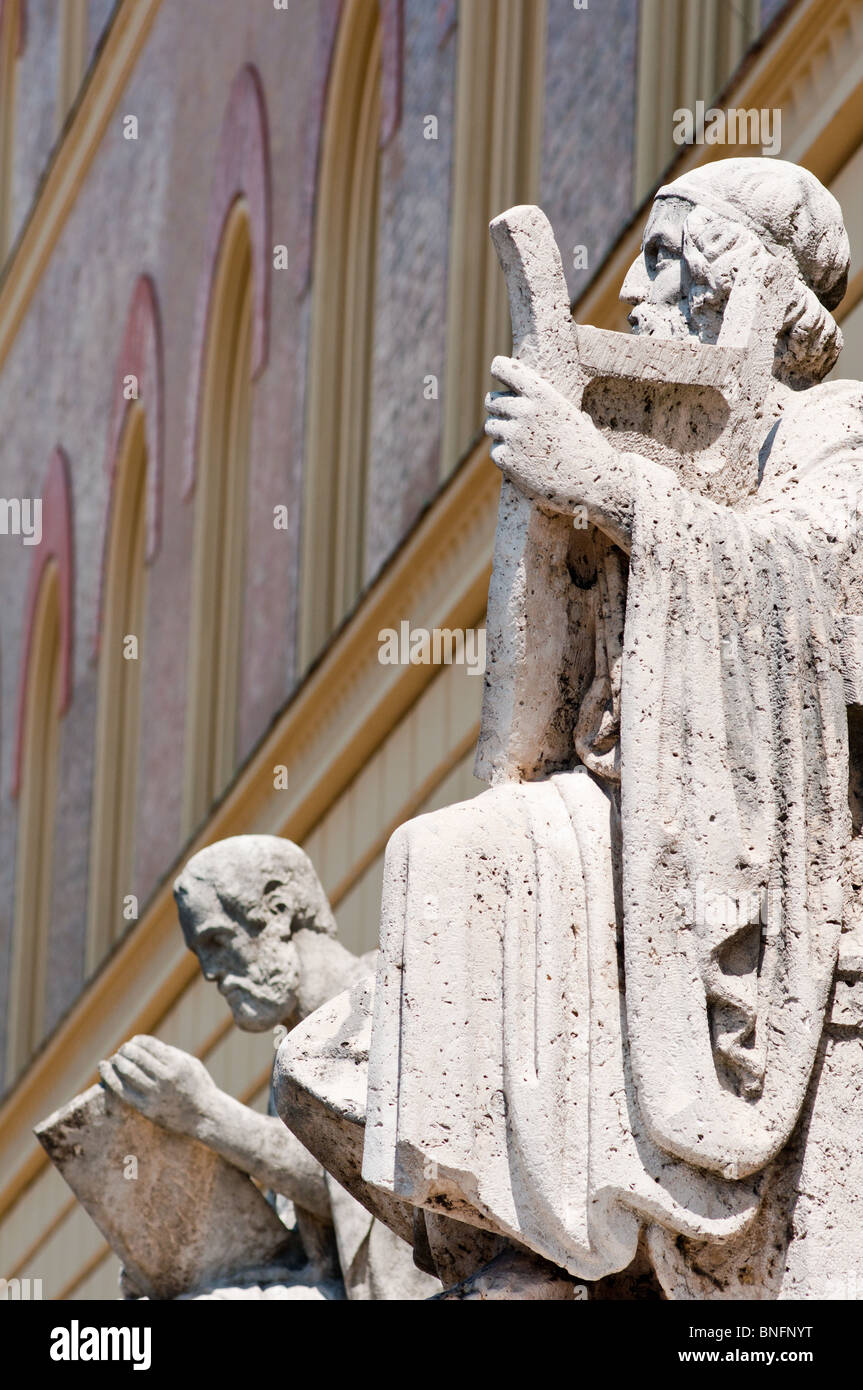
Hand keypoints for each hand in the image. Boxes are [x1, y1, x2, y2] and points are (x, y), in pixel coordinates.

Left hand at [99, 1035, 218, 1137]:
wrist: (204, 1116)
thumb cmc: (197, 1086)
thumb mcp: (189, 1063)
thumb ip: (170, 1053)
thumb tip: (144, 1045)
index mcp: (176, 1063)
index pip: (148, 1045)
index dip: (137, 1041)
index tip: (133, 1042)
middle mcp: (165, 1078)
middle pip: (136, 1057)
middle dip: (125, 1050)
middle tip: (122, 1050)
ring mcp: (155, 1094)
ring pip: (127, 1072)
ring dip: (117, 1062)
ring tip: (114, 1059)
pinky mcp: (146, 1108)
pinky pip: (123, 1091)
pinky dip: (111, 1078)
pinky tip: (105, 1070)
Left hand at [484, 356, 614, 512]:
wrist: (596, 482)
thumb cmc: (588, 449)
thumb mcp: (571, 415)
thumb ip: (544, 404)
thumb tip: (524, 400)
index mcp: (542, 394)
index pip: (505, 370)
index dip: (499, 370)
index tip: (497, 370)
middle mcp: (524, 411)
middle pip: (493, 401)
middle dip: (500, 409)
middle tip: (514, 420)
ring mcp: (513, 435)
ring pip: (491, 427)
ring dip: (502, 433)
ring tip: (524, 444)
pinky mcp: (506, 459)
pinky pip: (496, 451)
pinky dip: (506, 456)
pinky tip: (526, 462)